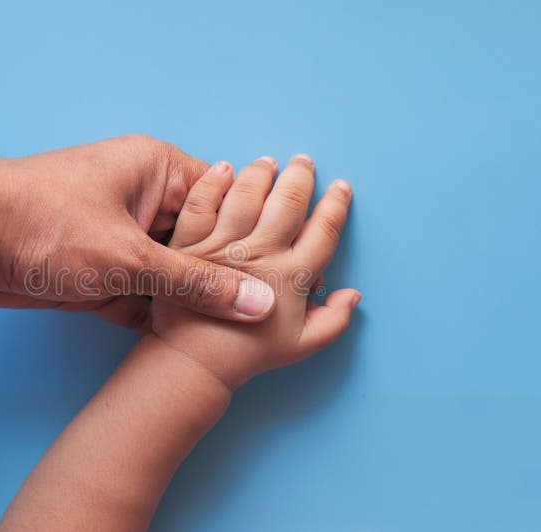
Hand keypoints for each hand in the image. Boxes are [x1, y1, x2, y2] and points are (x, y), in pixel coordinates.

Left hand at [0, 135, 275, 330]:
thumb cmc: (44, 222)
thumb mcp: (130, 256)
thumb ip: (197, 282)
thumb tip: (258, 303)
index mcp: (160, 173)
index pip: (229, 202)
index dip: (260, 237)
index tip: (293, 274)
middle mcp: (145, 202)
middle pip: (203, 242)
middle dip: (227, 278)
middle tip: (271, 314)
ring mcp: (121, 239)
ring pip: (173, 274)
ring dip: (191, 303)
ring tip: (238, 337)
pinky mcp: (100, 272)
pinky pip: (143, 296)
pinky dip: (157, 318)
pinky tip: (185, 345)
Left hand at [149, 154, 359, 388]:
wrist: (191, 361)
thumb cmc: (246, 357)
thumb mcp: (298, 346)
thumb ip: (331, 321)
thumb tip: (353, 294)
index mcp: (290, 276)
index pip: (322, 230)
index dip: (335, 206)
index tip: (341, 187)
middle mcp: (259, 254)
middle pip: (288, 202)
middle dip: (300, 177)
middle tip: (304, 162)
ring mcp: (221, 246)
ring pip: (246, 194)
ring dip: (261, 173)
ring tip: (269, 163)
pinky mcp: (187, 245)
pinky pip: (200, 204)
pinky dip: (213, 184)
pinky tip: (223, 169)